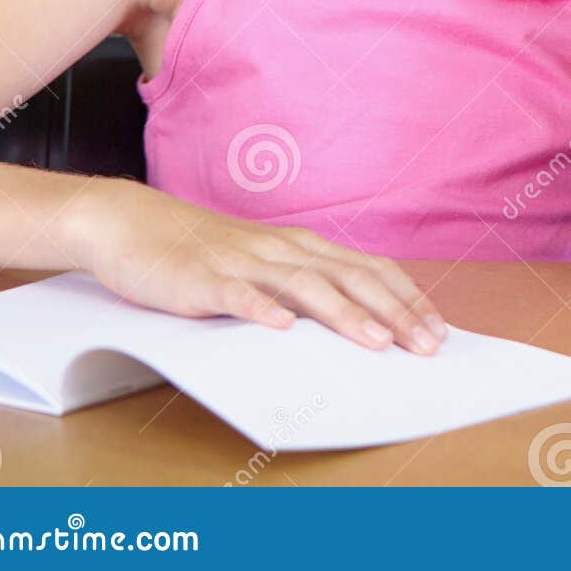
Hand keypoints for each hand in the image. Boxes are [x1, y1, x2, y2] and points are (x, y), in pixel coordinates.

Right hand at [67, 179, 447, 353]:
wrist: (132, 223)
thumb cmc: (203, 251)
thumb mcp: (263, 264)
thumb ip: (303, 286)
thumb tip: (355, 319)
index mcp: (301, 246)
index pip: (368, 270)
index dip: (406, 298)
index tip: (438, 329)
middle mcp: (281, 249)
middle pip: (350, 278)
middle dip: (394, 313)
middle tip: (428, 346)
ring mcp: (244, 262)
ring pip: (304, 286)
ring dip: (344, 314)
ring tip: (376, 342)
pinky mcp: (203, 279)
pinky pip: (236, 294)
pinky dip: (260, 310)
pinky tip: (280, 329)